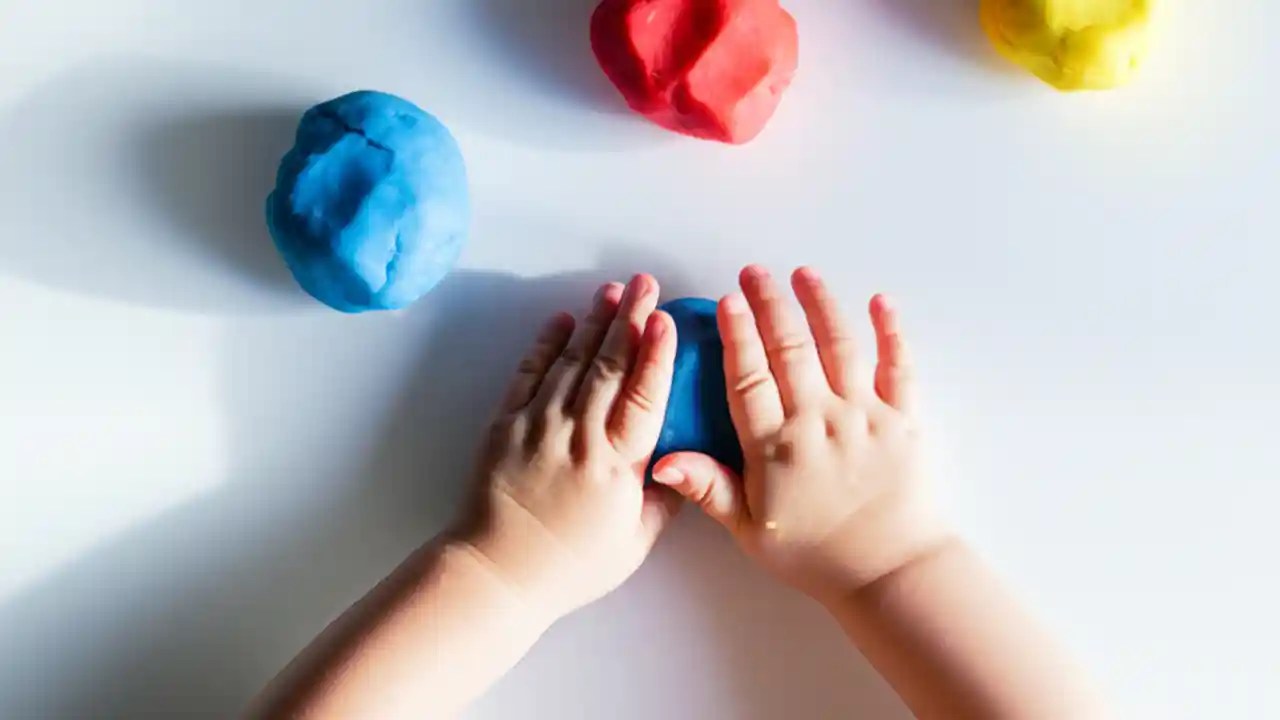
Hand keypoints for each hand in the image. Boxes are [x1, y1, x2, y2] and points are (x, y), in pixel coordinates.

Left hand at [456, 275, 682, 621]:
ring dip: (593, 322)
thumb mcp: (635, 541)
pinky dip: (546, 344)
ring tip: (612, 291)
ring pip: (572, 362)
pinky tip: (562, 321)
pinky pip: (529, 374)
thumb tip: (685, 458)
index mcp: (615, 464)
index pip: (642, 396)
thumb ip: (664, 496)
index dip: (656, 354)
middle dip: (629, 319)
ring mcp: (538, 425)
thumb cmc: (572, 564)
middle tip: (645, 283)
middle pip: (609, 366)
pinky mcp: (506, 424)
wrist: (498, 573)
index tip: (666, 319)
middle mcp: (578, 435)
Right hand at [653, 266, 947, 598]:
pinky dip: (891, 330)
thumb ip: (707, 487)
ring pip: (839, 346)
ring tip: (804, 274)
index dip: (736, 335)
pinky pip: (898, 365)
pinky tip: (880, 302)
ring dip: (820, 304)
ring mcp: (864, 416)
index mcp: (775, 447)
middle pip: (789, 349)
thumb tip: (660, 460)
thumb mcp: (749, 528)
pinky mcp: (905, 420)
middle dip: (770, 304)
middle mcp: (818, 421)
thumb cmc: (816, 556)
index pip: (748, 376)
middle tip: (755, 273)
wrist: (890, 574)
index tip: (727, 301)